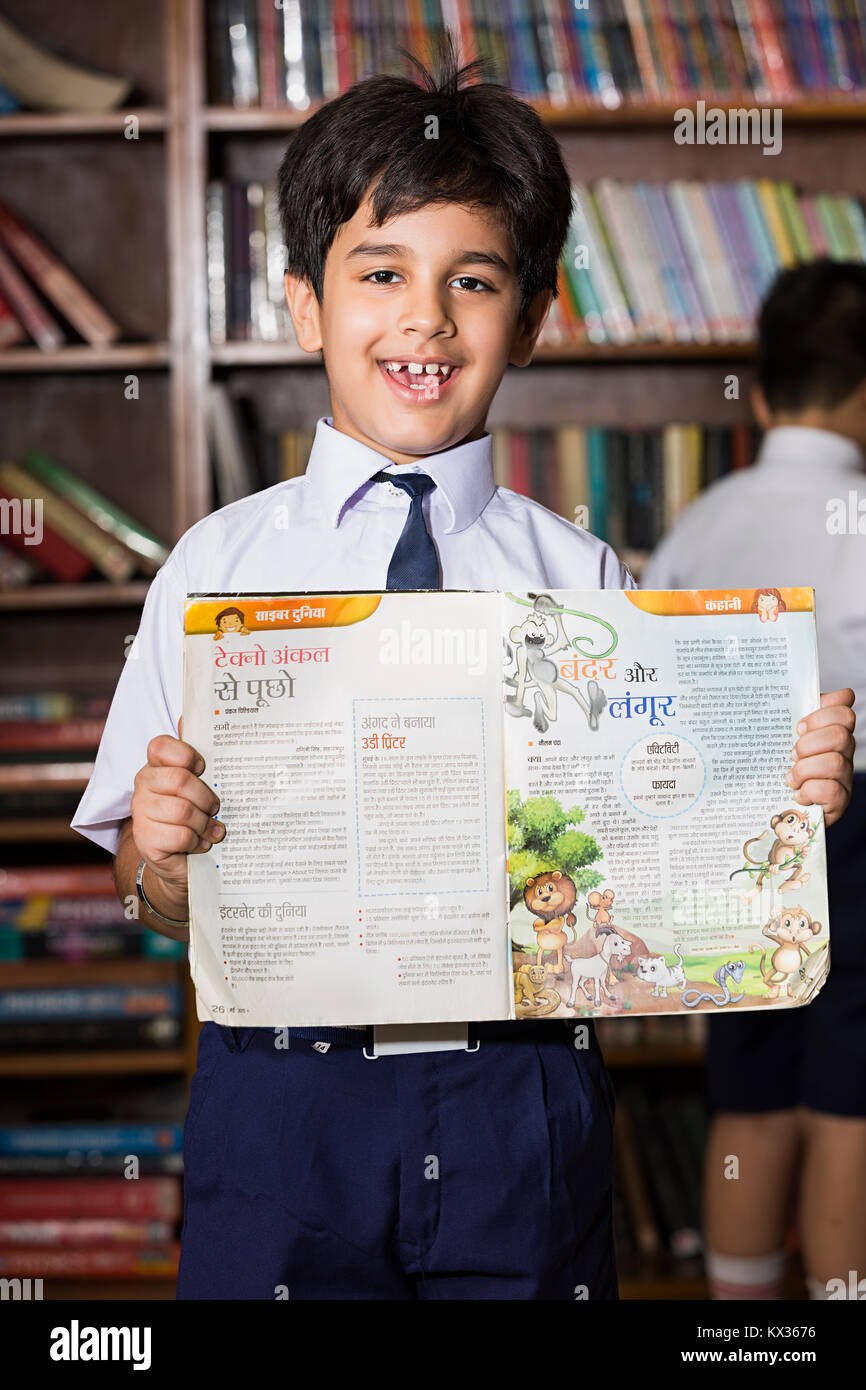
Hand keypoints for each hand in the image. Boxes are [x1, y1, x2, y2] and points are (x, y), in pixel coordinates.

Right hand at [130, 716, 223, 890]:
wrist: (181, 860)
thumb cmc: (193, 815)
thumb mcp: (200, 785)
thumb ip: (195, 754)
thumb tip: (189, 717)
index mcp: (156, 766)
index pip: (161, 746)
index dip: (186, 755)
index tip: (203, 767)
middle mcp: (144, 785)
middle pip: (180, 780)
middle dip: (205, 796)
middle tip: (215, 807)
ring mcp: (141, 812)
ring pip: (182, 810)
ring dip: (204, 823)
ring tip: (211, 829)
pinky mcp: (145, 839)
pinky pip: (180, 836)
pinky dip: (196, 842)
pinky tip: (200, 843)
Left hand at [787, 689, 855, 829]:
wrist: (776, 804)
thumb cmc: (781, 764)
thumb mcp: (783, 734)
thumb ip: (794, 711)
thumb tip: (815, 691)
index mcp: (832, 731)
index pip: (844, 711)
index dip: (821, 716)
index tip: (798, 727)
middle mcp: (844, 752)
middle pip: (840, 735)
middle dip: (808, 744)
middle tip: (792, 754)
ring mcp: (844, 777)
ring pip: (834, 763)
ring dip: (805, 770)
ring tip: (791, 778)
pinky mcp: (840, 801)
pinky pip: (832, 790)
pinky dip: (810, 791)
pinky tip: (799, 794)